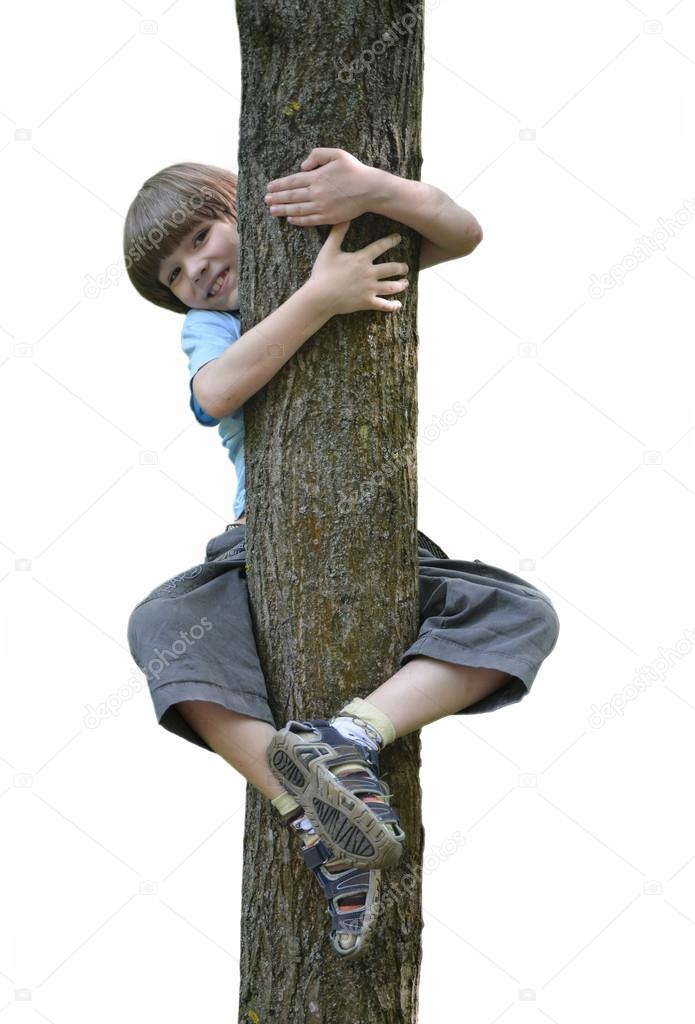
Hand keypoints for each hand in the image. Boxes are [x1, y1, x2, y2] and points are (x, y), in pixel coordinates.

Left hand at [264, 148, 378, 225]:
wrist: (370, 190)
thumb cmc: (354, 170)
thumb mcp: (337, 154)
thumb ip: (317, 155)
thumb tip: (302, 165)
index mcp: (317, 176)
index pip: (292, 181)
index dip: (279, 185)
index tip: (269, 187)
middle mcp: (316, 192)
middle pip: (291, 196)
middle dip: (277, 198)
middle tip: (266, 200)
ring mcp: (322, 207)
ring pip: (297, 209)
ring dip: (283, 210)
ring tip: (272, 210)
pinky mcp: (328, 218)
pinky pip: (309, 220)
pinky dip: (298, 220)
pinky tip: (290, 219)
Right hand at [308, 221, 408, 315]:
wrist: (320, 296)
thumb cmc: (322, 272)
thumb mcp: (329, 249)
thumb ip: (338, 232)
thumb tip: (344, 216)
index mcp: (361, 258)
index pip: (381, 246)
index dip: (391, 240)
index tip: (398, 238)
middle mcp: (369, 273)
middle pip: (392, 268)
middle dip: (401, 267)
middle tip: (405, 267)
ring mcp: (369, 289)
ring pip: (392, 286)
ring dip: (401, 284)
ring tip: (405, 283)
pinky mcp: (367, 302)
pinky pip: (384, 305)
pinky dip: (393, 305)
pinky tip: (398, 304)